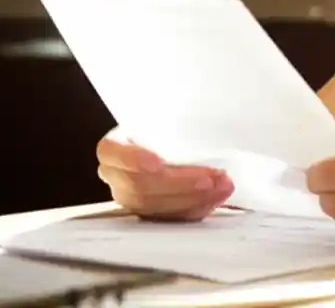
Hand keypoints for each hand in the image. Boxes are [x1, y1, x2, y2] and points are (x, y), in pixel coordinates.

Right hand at [95, 129, 234, 220]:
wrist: (182, 142)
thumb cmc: (174, 126)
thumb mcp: (172, 117)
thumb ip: (176, 120)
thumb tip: (196, 117)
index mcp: (113, 147)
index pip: (113, 154)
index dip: (133, 160)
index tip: (158, 164)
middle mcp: (117, 176)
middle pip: (139, 187)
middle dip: (180, 184)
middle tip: (211, 178)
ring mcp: (133, 199)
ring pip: (156, 207)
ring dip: (194, 198)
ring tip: (222, 186)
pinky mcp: (153, 214)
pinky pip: (171, 217)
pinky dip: (197, 208)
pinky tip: (216, 197)